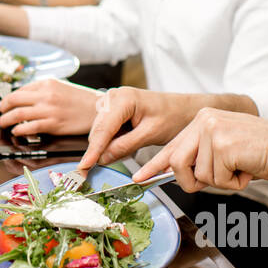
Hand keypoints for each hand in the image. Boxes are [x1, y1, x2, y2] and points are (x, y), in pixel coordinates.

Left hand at [0, 78, 98, 136]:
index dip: (7, 98)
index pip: (19, 90)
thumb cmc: (81, 100)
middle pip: (14, 100)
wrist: (99, 110)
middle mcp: (46, 95)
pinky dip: (19, 130)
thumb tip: (24, 96)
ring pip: (18, 114)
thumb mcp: (61, 87)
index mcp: (47, 83)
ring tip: (3, 124)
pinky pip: (29, 127)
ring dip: (6, 120)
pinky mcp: (53, 124)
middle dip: (2, 108)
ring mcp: (49, 110)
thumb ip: (43, 90)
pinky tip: (17, 132)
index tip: (2, 104)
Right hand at [75, 87, 196, 175]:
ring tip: (129, 148)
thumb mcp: (150, 134)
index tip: (84, 167)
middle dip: (98, 151)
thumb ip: (125, 146)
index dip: (93, 150)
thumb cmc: (172, 116)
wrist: (182, 109)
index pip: (103, 129)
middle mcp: (113, 97)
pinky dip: (111, 141)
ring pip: (99, 132)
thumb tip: (103, 159)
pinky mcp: (112, 110)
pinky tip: (126, 142)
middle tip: (96, 171)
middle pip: (97, 130)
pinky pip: (105, 130)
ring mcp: (111, 102)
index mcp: (123, 99)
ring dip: (107, 146)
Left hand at [157, 107, 267, 191]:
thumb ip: (200, 154)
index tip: (140, 178)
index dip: (155, 165)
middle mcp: (204, 120)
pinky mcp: (223, 146)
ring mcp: (213, 131)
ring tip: (240, 168)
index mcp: (202, 118)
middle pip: (178, 163)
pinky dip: (234, 184)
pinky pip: (217, 179)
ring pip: (199, 175)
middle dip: (193, 181)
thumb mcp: (223, 146)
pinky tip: (248, 169)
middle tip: (220, 180)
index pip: (172, 146)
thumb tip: (173, 172)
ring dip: (222, 181)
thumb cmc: (260, 152)